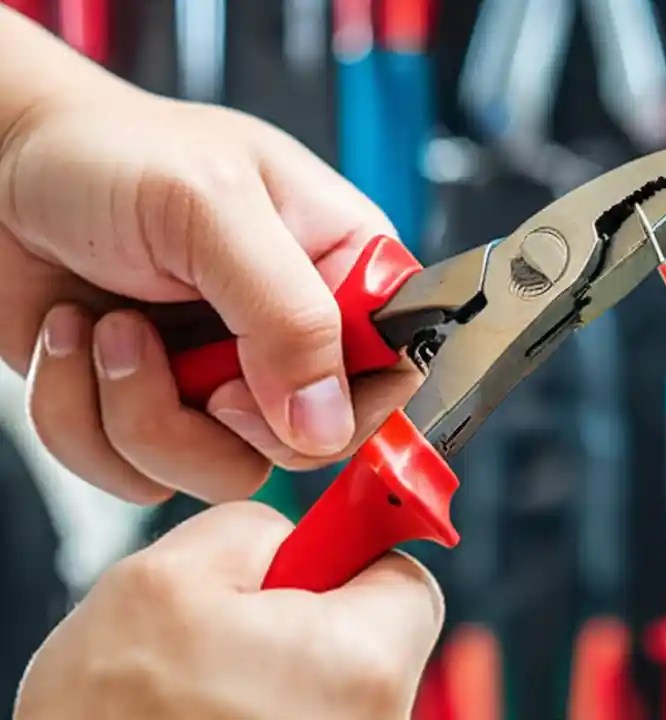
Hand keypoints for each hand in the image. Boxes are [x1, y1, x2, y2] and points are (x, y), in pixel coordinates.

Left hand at [0, 78, 419, 503]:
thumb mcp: (211, 209)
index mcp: (341, 268)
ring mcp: (223, 378)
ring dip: (138, 413)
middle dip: (220, 414)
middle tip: (175, 352)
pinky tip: (74, 341)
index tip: (269, 384)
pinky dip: (83, 419)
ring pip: (222, 472)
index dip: (344, 403)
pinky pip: (139, 477)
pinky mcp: (154, 410)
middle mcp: (292, 333)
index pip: (396, 372)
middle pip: (311, 443)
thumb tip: (329, 421)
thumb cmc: (107, 153)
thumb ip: (287, 316)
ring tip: (108, 330)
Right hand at [16, 502, 442, 718]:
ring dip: (275, 670)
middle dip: (304, 618)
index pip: (405, 579)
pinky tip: (206, 717)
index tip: (308, 556)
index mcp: (363, 663)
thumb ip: (253, 529)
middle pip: (370, 635)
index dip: (347, 556)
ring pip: (330, 682)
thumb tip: (287, 534)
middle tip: (228, 630)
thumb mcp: (165, 581)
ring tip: (202, 686)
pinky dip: (263, 712)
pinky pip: (306, 717)